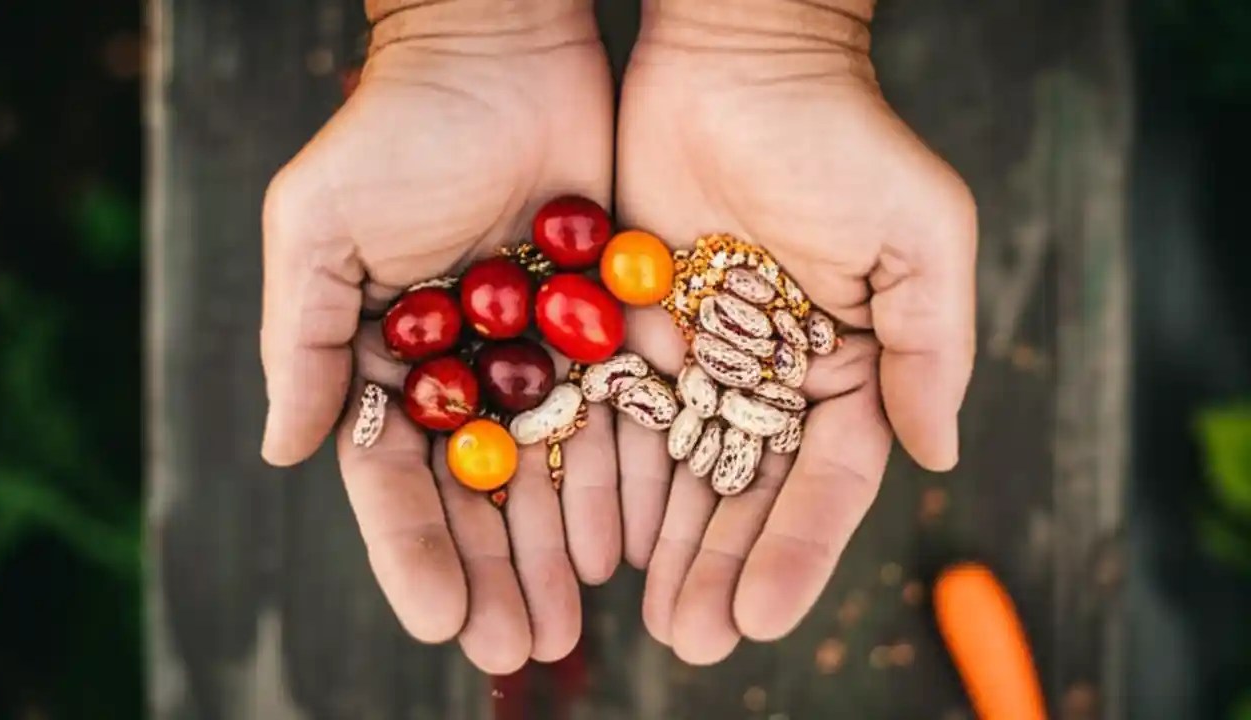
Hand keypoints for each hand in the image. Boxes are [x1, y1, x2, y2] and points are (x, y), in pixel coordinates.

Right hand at [259, 0, 616, 672]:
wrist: (502, 49)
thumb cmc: (398, 129)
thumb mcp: (320, 228)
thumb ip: (303, 340)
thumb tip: (281, 451)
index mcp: (387, 358)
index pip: (395, 479)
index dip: (414, 554)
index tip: (442, 621)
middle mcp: (461, 370)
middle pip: (480, 495)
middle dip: (497, 572)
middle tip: (520, 647)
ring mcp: (536, 353)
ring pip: (551, 470)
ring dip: (561, 546)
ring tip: (580, 618)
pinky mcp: (603, 324)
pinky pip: (615, 414)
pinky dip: (624, 476)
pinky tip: (635, 539)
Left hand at [616, 0, 976, 662]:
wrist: (736, 57)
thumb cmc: (840, 137)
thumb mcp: (917, 237)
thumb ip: (929, 349)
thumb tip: (938, 457)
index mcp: (845, 366)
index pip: (828, 482)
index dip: (797, 551)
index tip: (764, 616)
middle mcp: (772, 375)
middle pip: (747, 492)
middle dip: (722, 566)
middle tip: (695, 641)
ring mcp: (700, 356)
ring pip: (679, 470)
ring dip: (666, 544)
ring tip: (649, 615)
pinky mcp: (633, 327)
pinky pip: (619, 415)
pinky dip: (610, 476)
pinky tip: (596, 536)